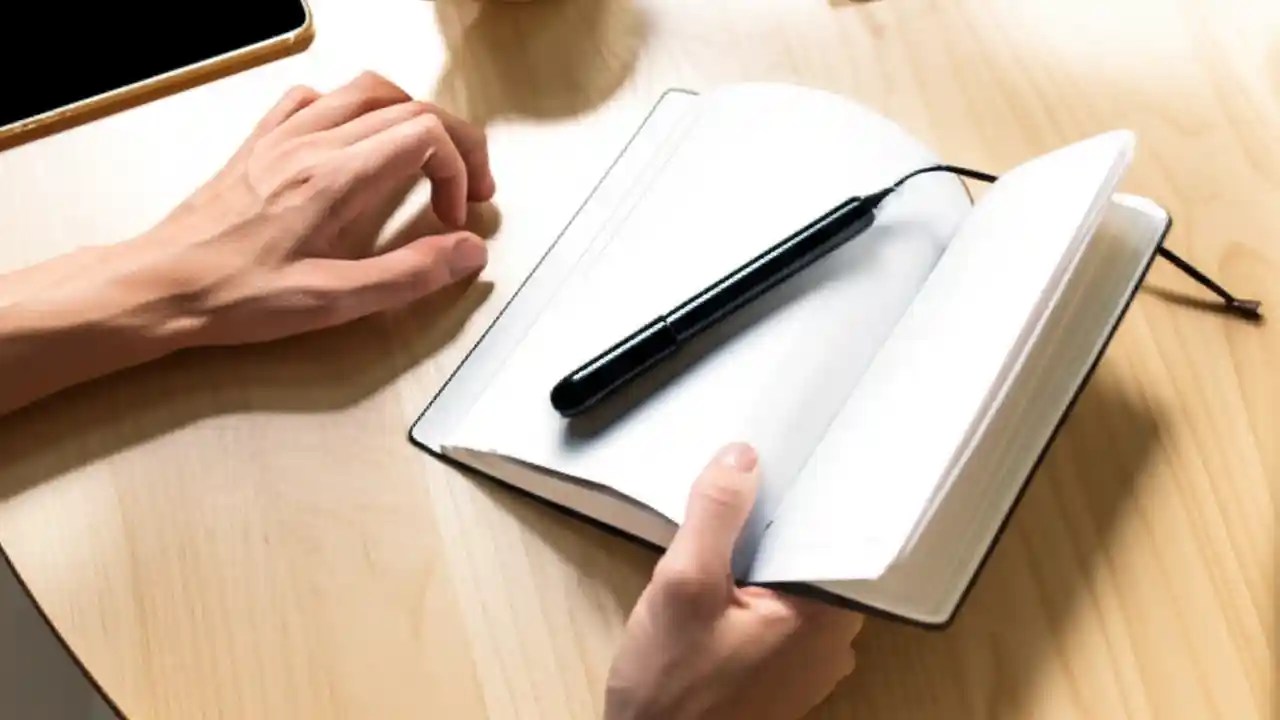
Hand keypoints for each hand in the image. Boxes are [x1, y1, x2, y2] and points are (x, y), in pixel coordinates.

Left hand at [0, 71, 495, 414]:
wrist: (162, 287)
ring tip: (427, 157)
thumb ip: (409, 274)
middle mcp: (311, 144)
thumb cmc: (237, 297)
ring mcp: (283, 136)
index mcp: (334, 179)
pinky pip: (314, 98)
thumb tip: (467, 251)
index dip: (459, 171)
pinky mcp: (261, 143)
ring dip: (412, 117)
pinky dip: (352, 109)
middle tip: (466, 189)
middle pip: (409, 107)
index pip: (426, 135)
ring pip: (367, 91)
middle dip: (454, 143)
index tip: (455, 216)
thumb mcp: (333, 301)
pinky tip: (357, 143)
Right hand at [605, 444, 864, 719]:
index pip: (833, 527)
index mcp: (827, 615)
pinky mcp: (781, 668)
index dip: (803, 487)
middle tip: (734, 489)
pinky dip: (750, 584)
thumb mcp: (683, 585)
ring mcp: (809, 658)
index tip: (779, 455)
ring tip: (721, 528)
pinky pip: (776, 605)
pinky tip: (717, 578)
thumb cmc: (672, 688)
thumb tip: (742, 456)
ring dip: (756, 553)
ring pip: (789, 576)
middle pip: (809, 550)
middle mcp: (833, 638)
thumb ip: (715, 515)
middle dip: (771, 520)